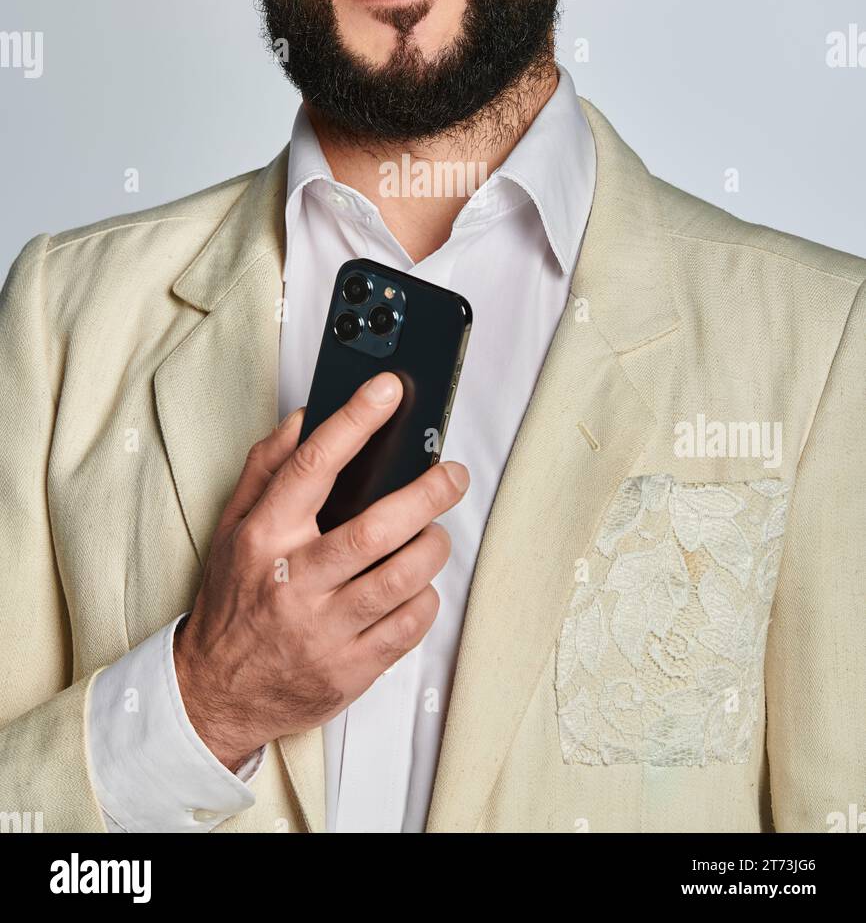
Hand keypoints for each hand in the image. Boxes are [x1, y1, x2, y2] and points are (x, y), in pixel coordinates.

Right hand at [173, 372, 469, 771]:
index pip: (311, 467)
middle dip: (425, 494)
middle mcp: (292, 583)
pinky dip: (426, 597)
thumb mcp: (230, 527)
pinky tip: (418, 584)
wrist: (215, 694)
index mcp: (263, 539)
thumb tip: (304, 417)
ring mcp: (323, 631)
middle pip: (374, 529)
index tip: (386, 392)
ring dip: (432, 546)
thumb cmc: (232, 602)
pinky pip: (409, 625)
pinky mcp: (350, 669)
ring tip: (435, 531)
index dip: (354, 422)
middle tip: (450, 475)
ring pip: (401, 578)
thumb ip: (266, 468)